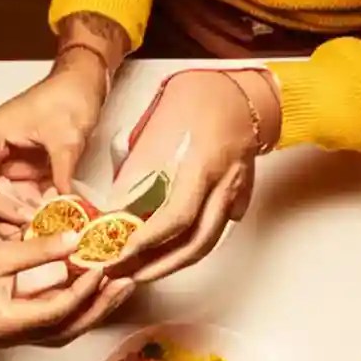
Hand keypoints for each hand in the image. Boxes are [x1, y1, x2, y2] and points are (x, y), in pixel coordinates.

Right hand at [0, 48, 107, 237]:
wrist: (83, 84)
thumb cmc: (67, 98)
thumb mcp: (65, 136)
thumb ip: (61, 173)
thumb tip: (63, 206)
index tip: (16, 214)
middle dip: (2, 217)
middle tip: (27, 236)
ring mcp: (9, 163)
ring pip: (0, 201)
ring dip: (16, 219)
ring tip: (37, 237)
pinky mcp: (26, 171)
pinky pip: (21, 197)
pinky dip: (31, 212)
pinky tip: (47, 226)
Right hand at [0, 233, 135, 346]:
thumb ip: (38, 249)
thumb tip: (76, 239)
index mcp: (9, 324)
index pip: (58, 311)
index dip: (84, 290)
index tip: (102, 267)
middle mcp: (16, 337)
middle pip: (69, 329)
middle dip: (100, 307)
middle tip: (127, 283)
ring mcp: (18, 335)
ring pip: (65, 329)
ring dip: (92, 309)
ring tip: (117, 287)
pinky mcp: (18, 325)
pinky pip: (54, 321)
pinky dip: (75, 305)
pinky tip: (91, 286)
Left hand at [107, 70, 278, 281]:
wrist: (242, 87)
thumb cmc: (199, 94)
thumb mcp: (159, 122)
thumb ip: (140, 164)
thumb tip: (117, 202)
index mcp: (203, 163)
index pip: (176, 217)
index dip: (147, 241)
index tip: (121, 254)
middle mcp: (224, 183)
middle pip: (196, 243)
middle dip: (159, 266)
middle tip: (127, 273)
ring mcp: (237, 190)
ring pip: (209, 240)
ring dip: (176, 261)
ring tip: (145, 268)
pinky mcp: (241, 192)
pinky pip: (220, 226)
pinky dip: (197, 241)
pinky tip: (175, 246)